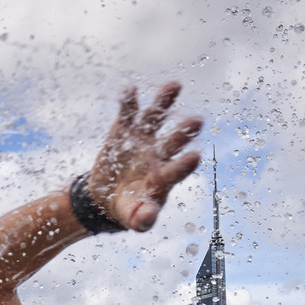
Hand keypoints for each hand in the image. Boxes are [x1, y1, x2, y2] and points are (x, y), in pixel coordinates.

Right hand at [88, 82, 202, 231]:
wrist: (107, 194)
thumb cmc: (128, 207)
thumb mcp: (133, 217)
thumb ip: (141, 219)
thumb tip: (148, 218)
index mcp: (164, 177)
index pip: (177, 170)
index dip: (184, 164)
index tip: (195, 156)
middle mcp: (158, 154)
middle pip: (173, 140)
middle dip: (184, 131)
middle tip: (197, 121)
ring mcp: (142, 139)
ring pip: (156, 119)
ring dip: (164, 103)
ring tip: (174, 86)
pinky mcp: (124, 130)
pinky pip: (127, 114)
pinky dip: (128, 103)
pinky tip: (129, 90)